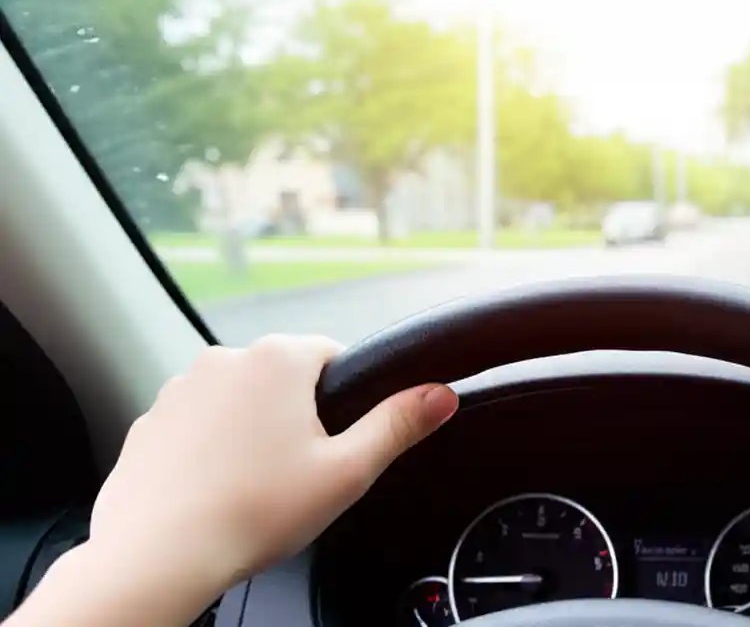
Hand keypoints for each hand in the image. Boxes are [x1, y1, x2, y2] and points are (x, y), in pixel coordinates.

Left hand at [90, 335, 456, 597]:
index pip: (332, 354)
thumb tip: (441, 395)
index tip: (337, 442)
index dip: (344, 400)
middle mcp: (225, 360)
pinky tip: (219, 492)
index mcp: (278, 359)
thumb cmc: (255, 512)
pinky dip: (210, 452)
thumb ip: (398, 425)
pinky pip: (197, 428)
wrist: (160, 554)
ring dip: (252, 432)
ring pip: (239, 403)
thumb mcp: (348, 471)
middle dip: (297, 418)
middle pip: (283, 379)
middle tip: (301, 473)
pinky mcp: (150, 423)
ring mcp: (180, 390)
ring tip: (257, 488)